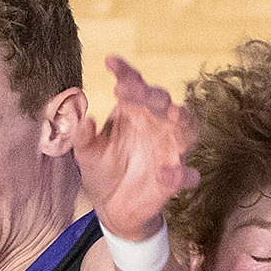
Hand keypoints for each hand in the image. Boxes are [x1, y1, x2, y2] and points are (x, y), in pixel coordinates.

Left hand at [73, 56, 199, 241]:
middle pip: (162, 101)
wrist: (112, 207)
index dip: (125, 72)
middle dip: (150, 93)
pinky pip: (186, 174)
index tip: (110, 63)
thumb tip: (84, 120)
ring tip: (174, 114)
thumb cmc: (102, 170)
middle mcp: (154, 126)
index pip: (132, 85)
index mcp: (131, 112)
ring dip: (183, 121)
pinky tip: (167, 174)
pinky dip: (181, 174)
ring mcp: (168, 151)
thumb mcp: (86, 153)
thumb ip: (84, 137)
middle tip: (129, 89)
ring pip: (187, 130)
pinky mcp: (175, 179)